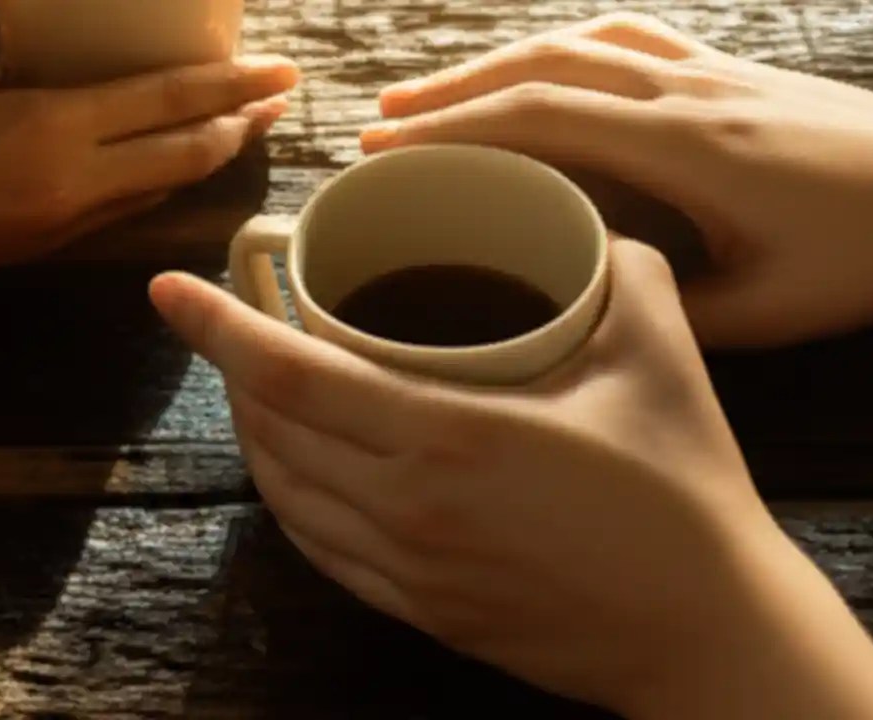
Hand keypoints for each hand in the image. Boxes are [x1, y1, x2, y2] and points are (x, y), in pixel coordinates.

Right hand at [0, 42, 297, 351]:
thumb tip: (9, 75)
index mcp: (44, 129)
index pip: (166, 101)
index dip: (232, 87)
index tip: (282, 73)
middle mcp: (64, 187)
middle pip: (179, 156)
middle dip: (237, 126)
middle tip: (280, 102)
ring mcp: (47, 228)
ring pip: (149, 193)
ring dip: (196, 161)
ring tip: (234, 132)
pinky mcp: (22, 252)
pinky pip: (107, 213)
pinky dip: (145, 185)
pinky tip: (157, 167)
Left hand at [150, 241, 872, 718]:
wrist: (705, 631)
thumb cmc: (684, 493)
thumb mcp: (660, 353)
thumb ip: (616, 268)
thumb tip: (582, 231)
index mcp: (446, 438)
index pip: (291, 374)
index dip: (218, 327)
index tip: (168, 289)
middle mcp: (404, 508)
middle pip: (272, 429)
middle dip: (232, 368)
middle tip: (229, 319)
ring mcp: (404, 567)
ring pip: (284, 491)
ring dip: (254, 431)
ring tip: (256, 382)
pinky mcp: (416, 608)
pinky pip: (317, 546)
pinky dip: (288, 494)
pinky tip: (295, 466)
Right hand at [361, 12, 872, 347]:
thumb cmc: (868, 251)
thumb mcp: (766, 312)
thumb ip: (668, 309)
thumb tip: (591, 304)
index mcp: (686, 148)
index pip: (543, 119)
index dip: (454, 130)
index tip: (385, 151)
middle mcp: (685, 92)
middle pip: (542, 67)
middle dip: (450, 92)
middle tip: (378, 122)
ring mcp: (707, 69)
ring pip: (578, 40)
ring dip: (495, 59)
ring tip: (433, 89)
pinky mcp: (727, 68)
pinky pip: (626, 36)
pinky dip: (562, 44)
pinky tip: (536, 63)